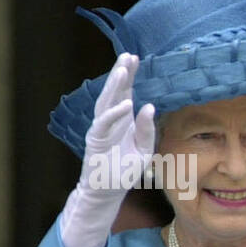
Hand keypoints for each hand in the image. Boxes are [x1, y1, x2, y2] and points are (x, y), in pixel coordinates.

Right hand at [83, 52, 155, 196]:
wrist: (109, 190)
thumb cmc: (126, 170)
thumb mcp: (144, 150)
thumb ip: (147, 130)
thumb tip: (149, 106)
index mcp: (124, 120)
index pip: (126, 93)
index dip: (129, 76)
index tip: (135, 58)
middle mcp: (112, 120)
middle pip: (115, 92)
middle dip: (121, 74)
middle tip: (127, 56)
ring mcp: (102, 128)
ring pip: (107, 102)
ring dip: (114, 87)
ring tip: (123, 71)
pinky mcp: (96, 140)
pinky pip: (104, 123)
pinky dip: (114, 113)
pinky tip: (126, 103)